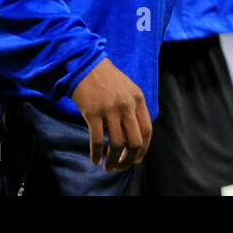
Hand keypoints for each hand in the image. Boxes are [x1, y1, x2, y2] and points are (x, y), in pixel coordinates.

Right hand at [71, 57, 152, 171]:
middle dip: (129, 159)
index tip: (136, 160)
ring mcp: (110, 109)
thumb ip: (134, 109)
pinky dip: (97, 154)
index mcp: (138, 99)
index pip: (147, 130)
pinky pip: (98, 141)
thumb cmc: (106, 79)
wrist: (85, 65)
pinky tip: (95, 160)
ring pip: (117, 145)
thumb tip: (135, 136)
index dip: (143, 149)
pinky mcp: (93, 113)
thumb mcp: (128, 89)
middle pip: (134, 141)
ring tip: (108, 167)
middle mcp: (127, 105)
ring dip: (113, 161)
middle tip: (120, 167)